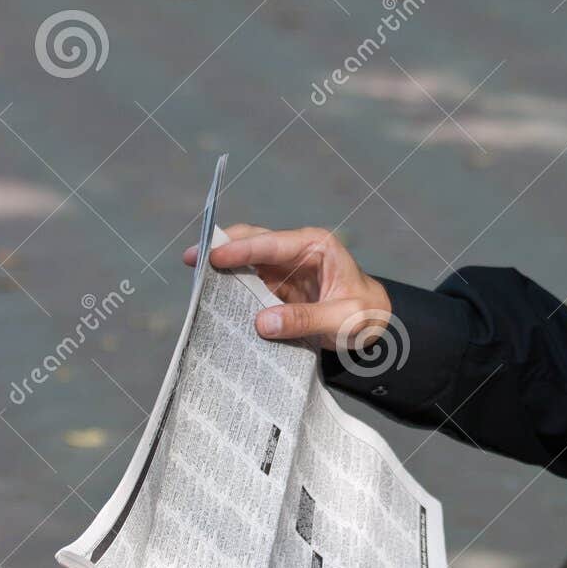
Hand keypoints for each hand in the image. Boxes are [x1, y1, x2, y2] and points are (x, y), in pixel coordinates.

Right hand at [183, 224, 390, 353]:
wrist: (376, 325)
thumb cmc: (366, 315)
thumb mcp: (342, 319)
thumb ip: (304, 320)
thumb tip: (262, 323)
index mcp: (316, 246)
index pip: (273, 243)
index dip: (242, 249)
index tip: (214, 256)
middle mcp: (297, 251)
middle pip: (253, 242)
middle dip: (221, 249)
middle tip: (190, 260)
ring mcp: (285, 268)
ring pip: (246, 263)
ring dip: (222, 271)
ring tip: (194, 283)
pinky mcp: (277, 287)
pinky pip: (249, 284)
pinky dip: (231, 291)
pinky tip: (212, 301)